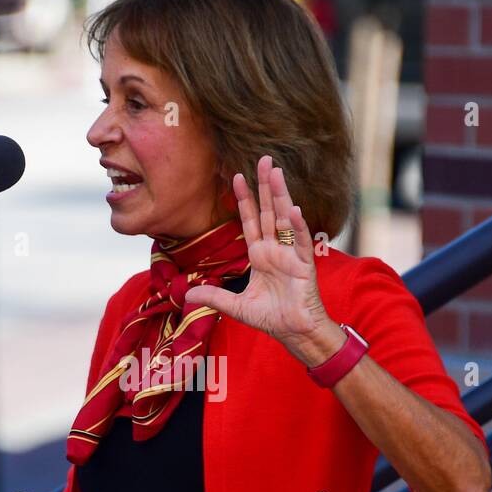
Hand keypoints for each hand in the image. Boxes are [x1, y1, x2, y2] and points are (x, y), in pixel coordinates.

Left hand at [184, 155, 344, 366]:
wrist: (295, 332)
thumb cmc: (272, 318)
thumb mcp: (236, 307)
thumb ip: (214, 297)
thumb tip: (186, 295)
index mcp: (260, 256)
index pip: (251, 221)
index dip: (244, 200)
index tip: (236, 177)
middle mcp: (276, 250)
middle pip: (270, 211)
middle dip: (265, 186)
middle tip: (263, 159)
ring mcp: (291, 254)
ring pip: (286, 219)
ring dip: (281, 195)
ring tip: (276, 172)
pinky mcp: (305, 265)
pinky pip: (301, 241)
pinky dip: (298, 226)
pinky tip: (294, 209)